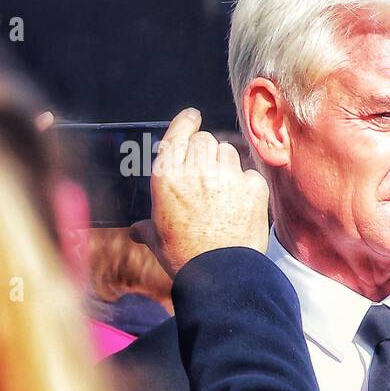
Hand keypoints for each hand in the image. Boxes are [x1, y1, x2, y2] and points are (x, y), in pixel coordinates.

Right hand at [130, 107, 269, 277]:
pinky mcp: (254, 187)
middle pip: (206, 140)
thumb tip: (135, 230)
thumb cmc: (185, 257)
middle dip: (207, 151)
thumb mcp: (157, 239)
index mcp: (167, 176)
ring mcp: (227, 176)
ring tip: (223, 192)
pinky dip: (248, 184)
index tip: (193, 116)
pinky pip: (250, 173)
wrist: (222, 274)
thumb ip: (146, 227)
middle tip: (208, 172)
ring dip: (226, 165)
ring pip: (229, 152)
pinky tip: (241, 204)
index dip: (187, 121)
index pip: (178, 133)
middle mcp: (196, 169)